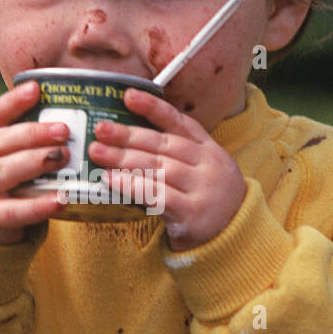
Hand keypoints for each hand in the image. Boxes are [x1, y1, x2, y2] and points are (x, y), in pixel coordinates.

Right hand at [0, 81, 70, 244]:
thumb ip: (23, 137)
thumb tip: (70, 114)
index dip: (13, 101)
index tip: (35, 88)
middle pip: (3, 142)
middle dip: (33, 134)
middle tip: (63, 129)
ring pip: (7, 171)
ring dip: (36, 162)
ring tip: (64, 156)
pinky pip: (16, 211)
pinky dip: (39, 206)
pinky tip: (61, 199)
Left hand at [89, 88, 247, 251]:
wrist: (234, 238)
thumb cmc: (206, 200)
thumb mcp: (201, 170)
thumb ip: (175, 154)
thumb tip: (128, 137)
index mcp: (209, 149)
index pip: (180, 122)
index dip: (153, 107)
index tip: (128, 96)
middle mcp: (208, 165)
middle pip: (163, 145)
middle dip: (128, 135)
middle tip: (100, 129)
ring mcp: (202, 189)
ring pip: (158, 168)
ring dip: (124, 159)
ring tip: (98, 153)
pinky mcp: (192, 213)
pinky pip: (157, 195)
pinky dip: (131, 186)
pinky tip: (111, 180)